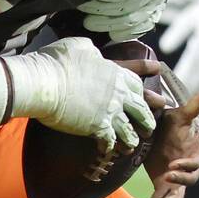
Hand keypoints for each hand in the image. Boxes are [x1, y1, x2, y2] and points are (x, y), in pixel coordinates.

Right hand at [22, 37, 156, 152]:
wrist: (43, 84)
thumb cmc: (56, 62)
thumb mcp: (78, 46)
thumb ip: (90, 50)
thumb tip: (92, 51)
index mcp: (114, 72)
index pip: (135, 80)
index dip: (143, 84)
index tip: (154, 81)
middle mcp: (117, 93)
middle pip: (140, 107)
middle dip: (147, 117)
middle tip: (151, 126)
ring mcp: (109, 112)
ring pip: (129, 129)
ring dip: (132, 138)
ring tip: (133, 146)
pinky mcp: (97, 127)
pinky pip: (109, 141)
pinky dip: (109, 148)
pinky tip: (107, 152)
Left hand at [77, 0, 173, 40]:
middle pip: (127, 9)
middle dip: (101, 12)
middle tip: (82, 10)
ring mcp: (159, 2)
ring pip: (133, 21)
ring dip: (110, 24)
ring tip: (88, 22)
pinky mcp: (156, 8)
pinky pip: (143, 26)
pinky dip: (128, 32)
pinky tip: (112, 34)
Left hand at [137, 92, 198, 197]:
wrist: (156, 135)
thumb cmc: (171, 125)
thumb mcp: (178, 117)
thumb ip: (190, 110)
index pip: (198, 163)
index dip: (188, 165)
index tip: (174, 164)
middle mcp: (190, 170)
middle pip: (190, 181)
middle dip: (179, 181)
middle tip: (166, 175)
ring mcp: (177, 181)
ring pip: (177, 196)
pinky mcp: (163, 187)